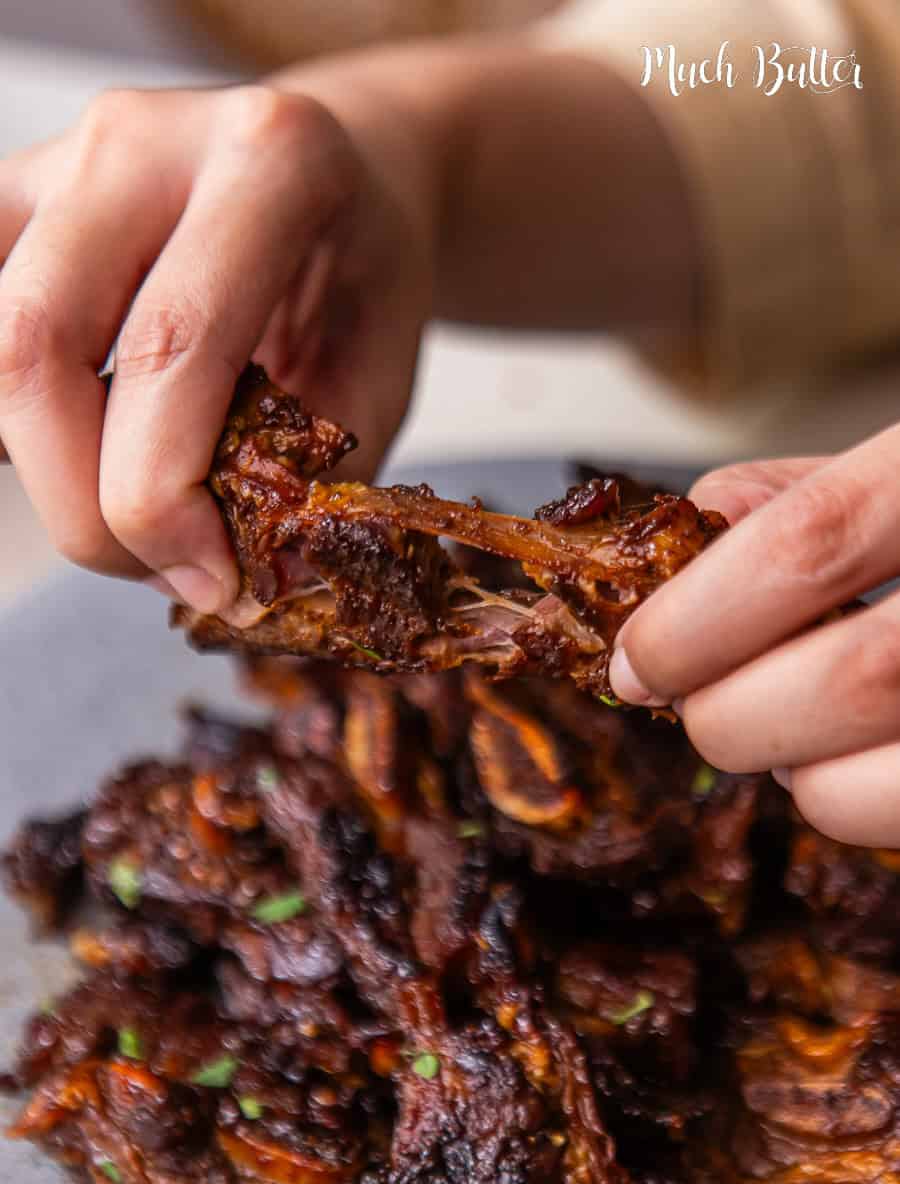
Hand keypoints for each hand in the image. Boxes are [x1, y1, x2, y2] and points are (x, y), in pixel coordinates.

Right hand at [0, 81, 432, 610]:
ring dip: (41, 468)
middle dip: (83, 505)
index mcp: (269, 162)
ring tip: (130, 514)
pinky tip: (83, 449)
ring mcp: (60, 158)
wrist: (345, 171)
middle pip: (34, 345)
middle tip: (162, 571)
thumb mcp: (378, 381)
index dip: (162, 495)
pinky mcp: (12, 193)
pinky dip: (15, 420)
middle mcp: (145, 138)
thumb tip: (226, 594)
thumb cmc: (364, 278)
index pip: (171, 345)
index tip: (210, 581)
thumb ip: (305, 484)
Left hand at [609, 426, 899, 848]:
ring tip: (797, 737)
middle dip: (732, 712)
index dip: (697, 618)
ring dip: (805, 779)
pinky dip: (869, 805)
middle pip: (856, 679)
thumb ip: (810, 494)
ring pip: (886, 790)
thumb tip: (688, 552)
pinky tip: (872, 757)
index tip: (633, 662)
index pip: (810, 544)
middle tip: (694, 706)